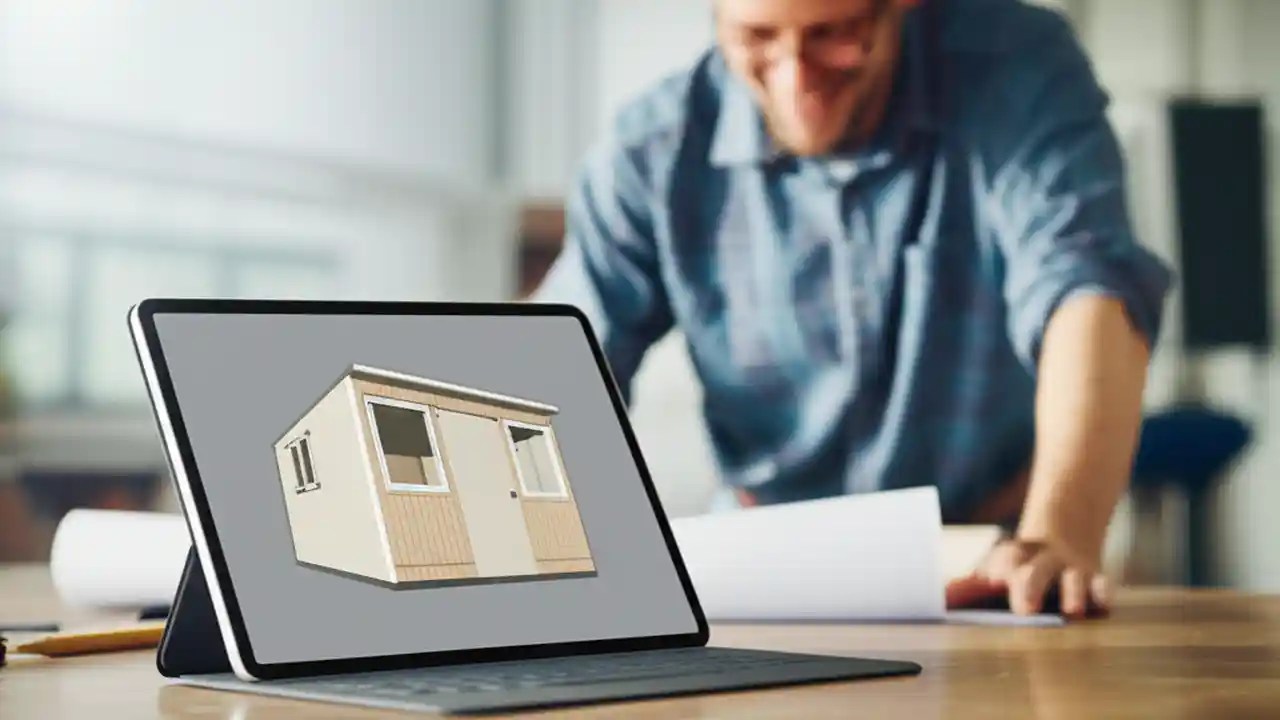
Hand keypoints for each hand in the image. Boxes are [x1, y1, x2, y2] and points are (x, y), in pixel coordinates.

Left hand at [945, 538, 1110, 617]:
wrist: (1065, 531)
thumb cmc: (1022, 564)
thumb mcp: (999, 566)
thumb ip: (973, 585)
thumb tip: (943, 598)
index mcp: (1013, 557)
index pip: (1006, 558)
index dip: (999, 569)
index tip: (993, 582)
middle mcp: (1042, 562)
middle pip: (1036, 570)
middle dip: (1030, 586)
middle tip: (1024, 608)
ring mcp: (1070, 570)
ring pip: (1072, 578)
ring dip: (1071, 592)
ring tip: (1070, 610)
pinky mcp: (1095, 580)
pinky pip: (1102, 585)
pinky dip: (1102, 593)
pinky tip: (1101, 604)